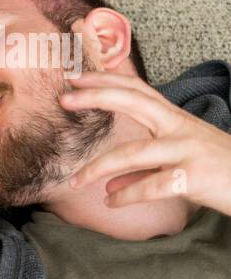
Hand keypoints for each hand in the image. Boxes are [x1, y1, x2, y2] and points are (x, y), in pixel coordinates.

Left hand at [62, 71, 230, 214]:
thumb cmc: (221, 173)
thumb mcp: (182, 163)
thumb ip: (144, 172)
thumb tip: (109, 186)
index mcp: (177, 120)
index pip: (138, 90)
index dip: (106, 81)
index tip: (75, 76)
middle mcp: (181, 128)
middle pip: (134, 102)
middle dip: (97, 97)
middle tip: (63, 98)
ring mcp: (189, 151)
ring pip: (133, 153)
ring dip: (97, 168)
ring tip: (74, 181)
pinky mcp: (196, 177)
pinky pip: (152, 186)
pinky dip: (126, 195)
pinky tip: (111, 202)